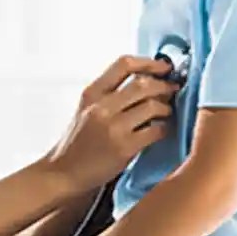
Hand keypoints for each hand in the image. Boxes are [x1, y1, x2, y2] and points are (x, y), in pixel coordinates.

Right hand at [46, 56, 177, 192]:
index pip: (124, 64)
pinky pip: (156, 130)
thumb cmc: (78, 142)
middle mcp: (101, 107)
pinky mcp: (124, 148)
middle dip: (164, 85)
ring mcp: (113, 127)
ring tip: (166, 112)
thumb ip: (110, 94)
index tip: (164, 67)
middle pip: (143, 83)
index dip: (149, 63)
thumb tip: (146, 80)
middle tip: (172, 90)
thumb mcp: (86, 109)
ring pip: (153, 106)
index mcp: (92, 93)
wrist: (64, 172)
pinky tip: (161, 131)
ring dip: (166, 108)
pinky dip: (164, 128)